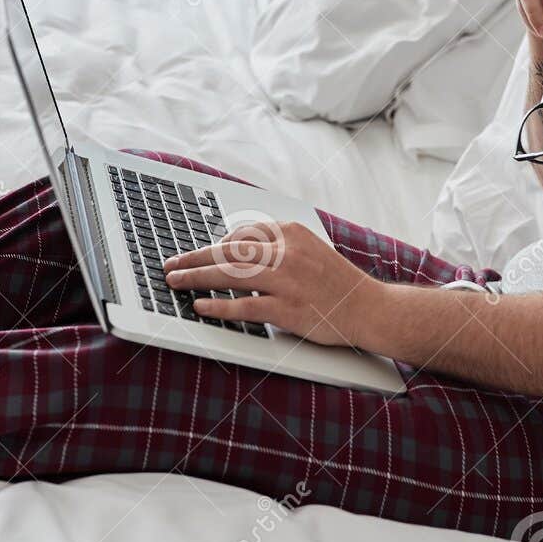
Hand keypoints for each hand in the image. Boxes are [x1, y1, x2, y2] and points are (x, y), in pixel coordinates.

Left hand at [163, 221, 379, 346]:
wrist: (371, 308)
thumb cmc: (339, 283)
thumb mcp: (311, 250)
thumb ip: (279, 246)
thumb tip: (239, 247)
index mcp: (292, 234)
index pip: (242, 233)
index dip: (215, 245)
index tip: (198, 254)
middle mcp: (287, 252)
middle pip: (229, 250)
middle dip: (195, 257)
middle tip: (172, 264)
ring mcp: (287, 280)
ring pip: (230, 274)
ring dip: (196, 277)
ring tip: (175, 281)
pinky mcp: (287, 308)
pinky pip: (244, 306)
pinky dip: (218, 306)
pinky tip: (200, 306)